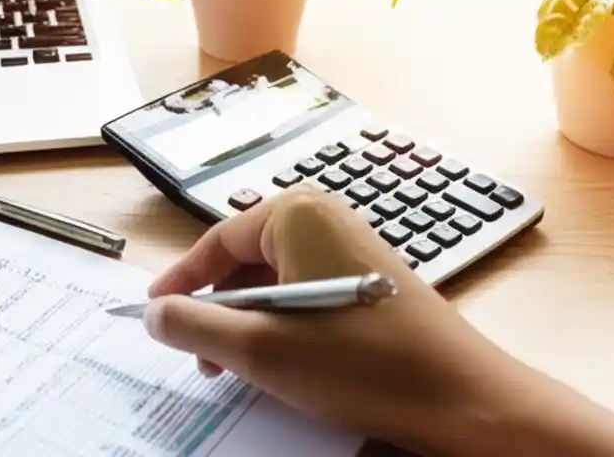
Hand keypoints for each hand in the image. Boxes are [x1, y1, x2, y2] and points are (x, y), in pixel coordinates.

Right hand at [143, 185, 613, 456]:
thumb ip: (194, 324)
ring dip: (247, 323)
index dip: (179, 282)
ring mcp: (351, 249)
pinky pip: (304, 294)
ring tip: (237, 367)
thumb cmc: (366, 365)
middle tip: (197, 353)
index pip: (214, 241)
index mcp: (298, 214)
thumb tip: (155, 313)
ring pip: (273, 281)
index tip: (154, 314)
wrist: (459, 399)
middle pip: (243, 259)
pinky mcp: (368, 281)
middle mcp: (326, 219)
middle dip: (215, 309)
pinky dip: (281, 326)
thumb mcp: (258, 348)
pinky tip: (280, 364)